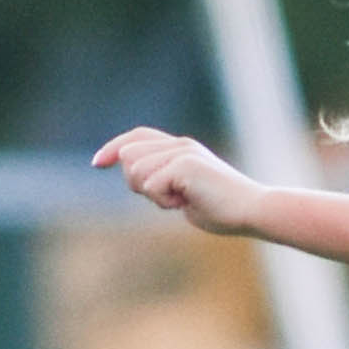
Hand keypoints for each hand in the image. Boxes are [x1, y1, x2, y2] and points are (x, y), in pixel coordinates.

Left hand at [93, 126, 267, 237]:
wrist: (251, 210)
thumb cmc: (223, 210)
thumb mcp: (185, 193)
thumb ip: (163, 183)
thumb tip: (139, 180)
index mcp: (181, 147)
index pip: (137, 137)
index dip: (114, 147)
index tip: (97, 163)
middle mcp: (179, 144)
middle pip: (128, 156)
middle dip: (136, 183)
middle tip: (169, 199)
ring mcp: (181, 152)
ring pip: (136, 172)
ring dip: (153, 196)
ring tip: (183, 201)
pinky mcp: (184, 164)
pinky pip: (151, 186)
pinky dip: (164, 201)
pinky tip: (187, 203)